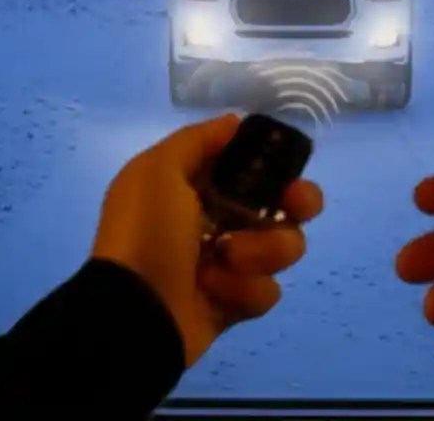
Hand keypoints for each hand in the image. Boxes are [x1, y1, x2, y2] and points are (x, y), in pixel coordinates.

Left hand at [91, 114, 322, 366]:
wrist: (135, 310)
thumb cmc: (146, 233)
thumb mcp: (158, 170)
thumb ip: (197, 140)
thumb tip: (235, 122)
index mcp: (199, 186)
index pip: (255, 165)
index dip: (278, 163)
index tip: (288, 165)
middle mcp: (219, 220)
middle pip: (285, 204)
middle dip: (298, 203)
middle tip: (293, 207)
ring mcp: (231, 264)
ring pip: (284, 247)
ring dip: (260, 251)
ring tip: (225, 259)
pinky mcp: (237, 303)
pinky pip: (266, 291)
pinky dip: (243, 291)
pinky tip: (214, 292)